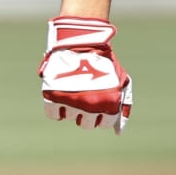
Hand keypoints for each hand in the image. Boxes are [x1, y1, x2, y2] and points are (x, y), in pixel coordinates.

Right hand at [39, 16, 132, 133]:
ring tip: (75, 88)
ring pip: (71, 118)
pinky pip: (53, 114)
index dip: (103, 113)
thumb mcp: (121, 82)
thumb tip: (118, 133)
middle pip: (87, 124)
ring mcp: (71, 101)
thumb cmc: (105, 62)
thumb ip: (123, 106)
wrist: (83, 41)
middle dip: (88, 112)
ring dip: (73, 107)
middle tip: (86, 95)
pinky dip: (56, 107)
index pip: (105, 124)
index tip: (100, 100)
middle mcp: (90, 105)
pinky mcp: (52, 94)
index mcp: (109, 103)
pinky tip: (62, 94)